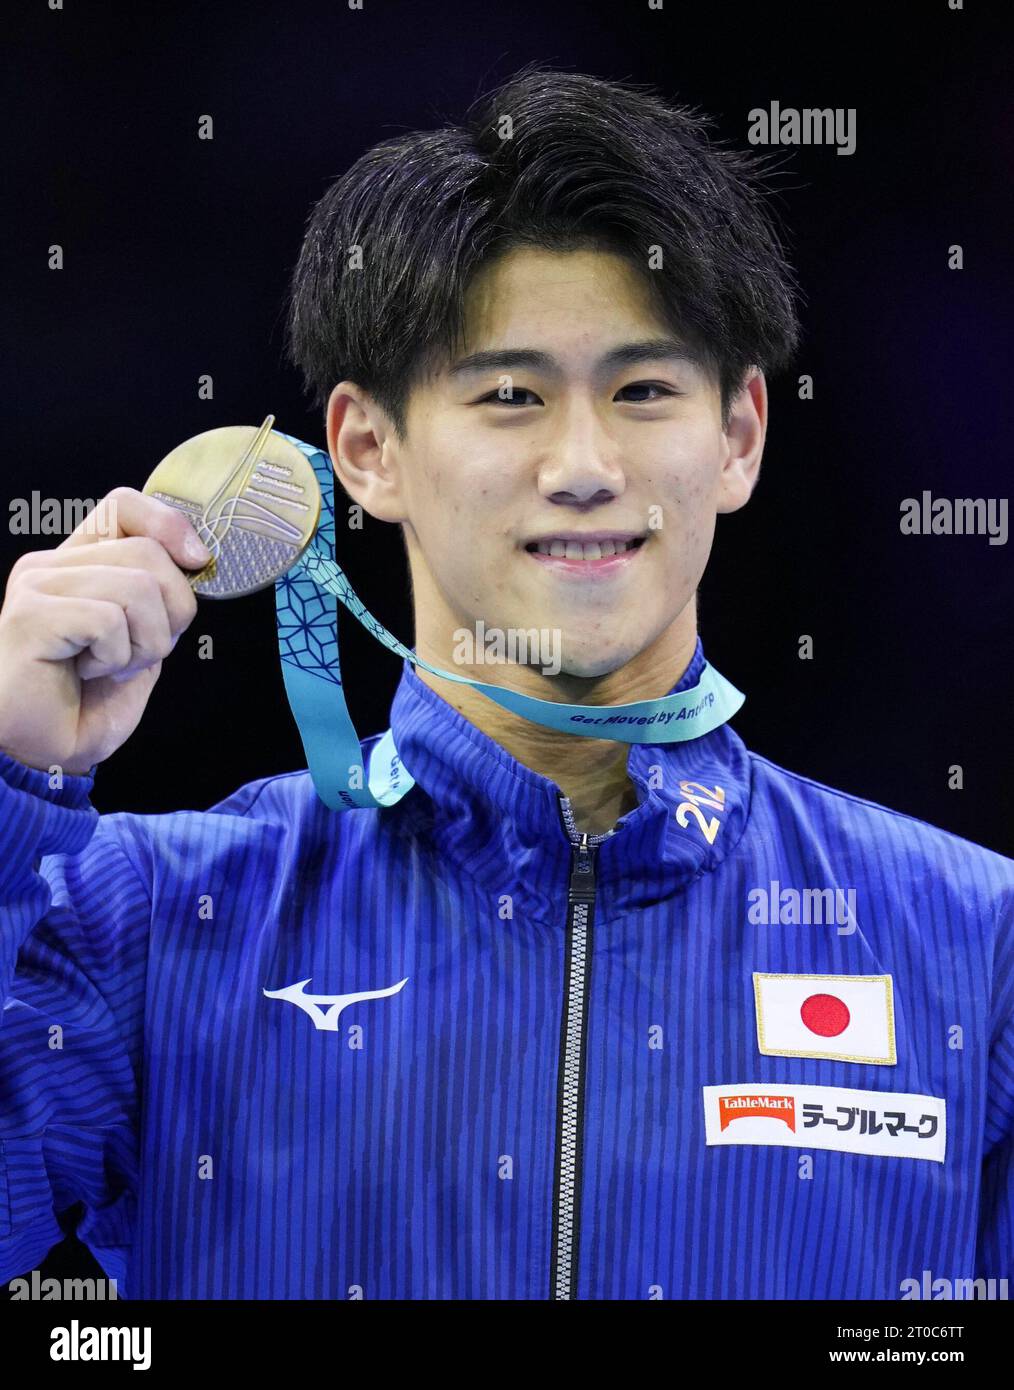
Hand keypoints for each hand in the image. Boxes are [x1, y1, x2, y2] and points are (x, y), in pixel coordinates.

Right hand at [0, 488, 210, 773]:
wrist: (44, 755)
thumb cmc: (85, 703)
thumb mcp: (139, 640)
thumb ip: (159, 596)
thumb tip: (196, 556)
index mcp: (77, 564)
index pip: (124, 505)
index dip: (170, 525)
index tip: (197, 562)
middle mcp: (51, 566)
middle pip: (148, 552)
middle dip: (172, 613)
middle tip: (141, 652)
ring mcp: (36, 587)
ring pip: (137, 587)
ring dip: (145, 643)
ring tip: (110, 668)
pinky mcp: (31, 616)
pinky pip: (108, 620)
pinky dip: (116, 658)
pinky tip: (88, 674)